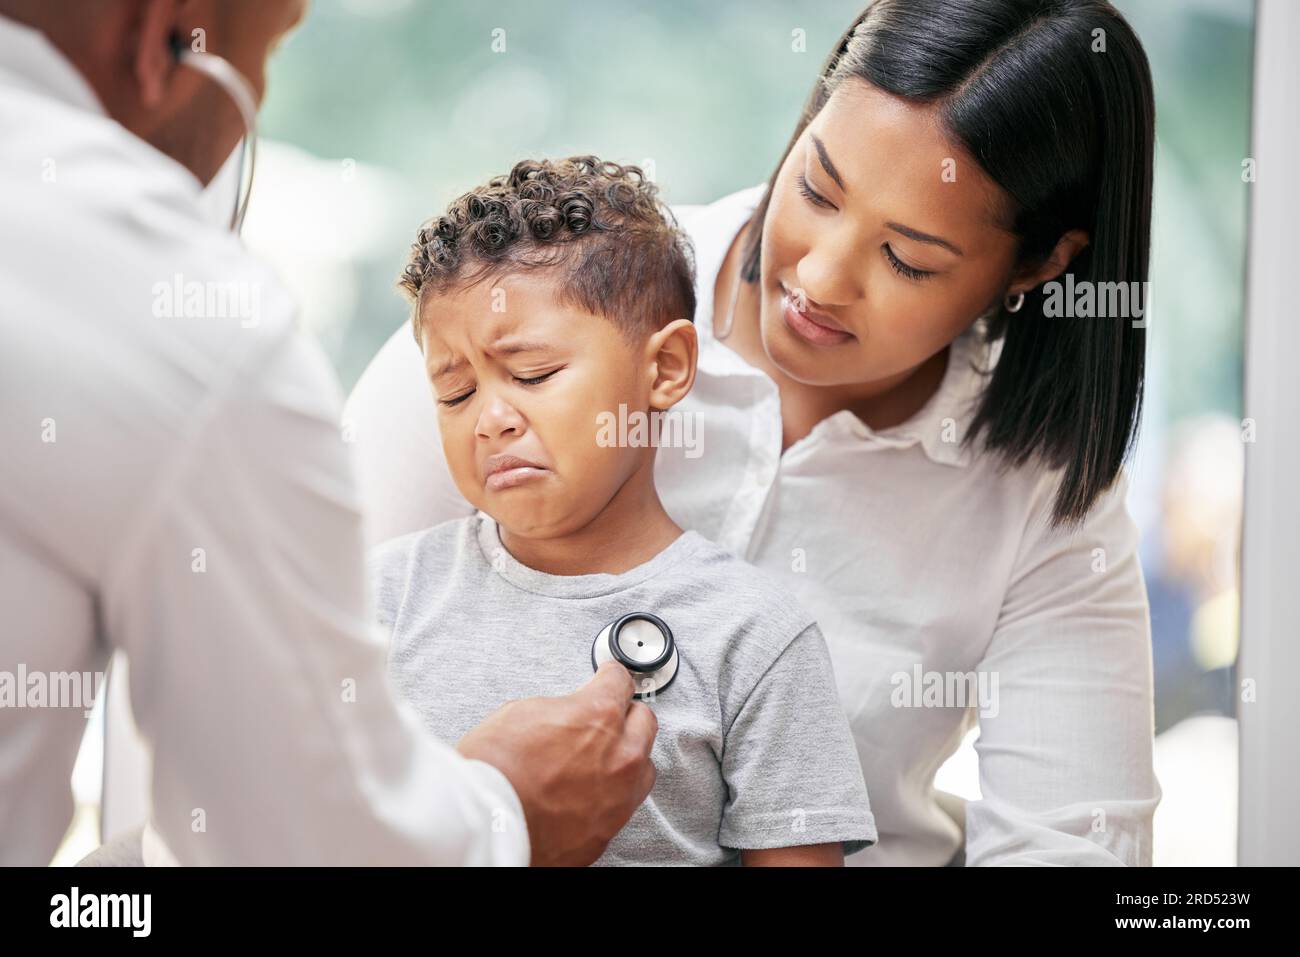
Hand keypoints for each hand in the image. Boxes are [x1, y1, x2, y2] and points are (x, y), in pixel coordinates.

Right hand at [456, 662, 657, 865]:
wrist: (484, 824)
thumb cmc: (494, 771)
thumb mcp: (522, 712)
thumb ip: (560, 709)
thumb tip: (566, 714)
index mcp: (599, 716)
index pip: (620, 682)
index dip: (609, 677)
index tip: (608, 679)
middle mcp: (620, 755)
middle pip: (644, 721)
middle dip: (626, 715)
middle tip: (608, 716)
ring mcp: (619, 796)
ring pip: (644, 766)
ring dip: (628, 756)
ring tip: (604, 757)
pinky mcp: (609, 830)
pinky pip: (625, 804)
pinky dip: (612, 794)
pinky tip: (590, 790)